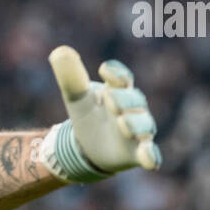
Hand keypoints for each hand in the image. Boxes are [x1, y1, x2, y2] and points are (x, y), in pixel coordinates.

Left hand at [43, 46, 161, 181]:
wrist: (88, 149)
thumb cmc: (88, 117)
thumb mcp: (76, 97)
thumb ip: (70, 77)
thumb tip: (59, 51)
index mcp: (118, 91)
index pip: (122, 78)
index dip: (116, 73)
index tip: (103, 70)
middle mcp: (133, 109)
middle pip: (134, 100)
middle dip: (124, 99)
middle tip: (111, 101)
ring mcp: (138, 131)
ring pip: (144, 125)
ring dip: (135, 123)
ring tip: (122, 122)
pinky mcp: (138, 153)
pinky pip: (150, 154)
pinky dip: (151, 155)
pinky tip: (149, 159)